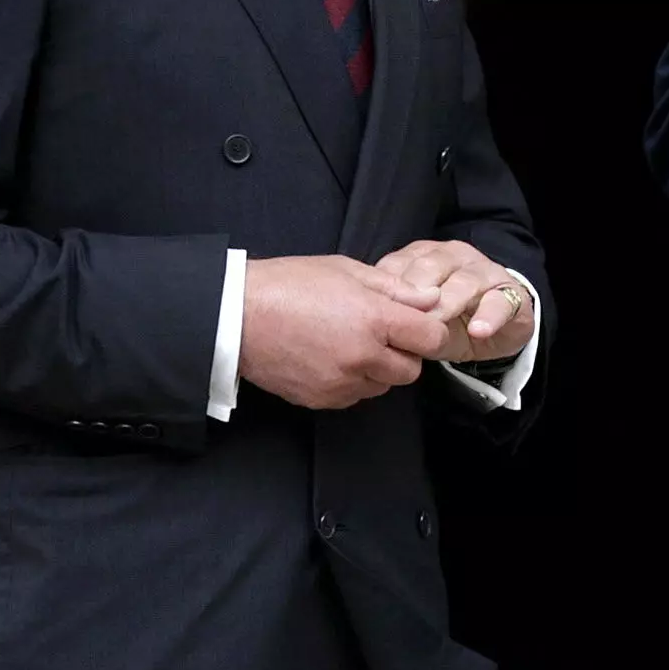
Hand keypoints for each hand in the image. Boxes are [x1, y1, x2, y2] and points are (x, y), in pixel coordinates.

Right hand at [238, 255, 454, 410]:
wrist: (237, 315)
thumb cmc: (290, 284)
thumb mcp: (347, 270)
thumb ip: (395, 288)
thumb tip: (431, 299)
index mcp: (374, 319)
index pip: (431, 339)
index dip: (431, 331)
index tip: (420, 324)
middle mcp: (362, 357)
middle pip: (411, 370)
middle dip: (404, 353)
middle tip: (382, 333)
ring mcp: (341, 383)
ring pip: (383, 386)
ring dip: (378, 370)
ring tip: (352, 343)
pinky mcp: (321, 399)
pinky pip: (354, 396)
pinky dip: (352, 382)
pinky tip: (332, 358)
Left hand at [375, 239, 536, 363]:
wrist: (495, 328)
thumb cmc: (447, 318)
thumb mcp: (417, 317)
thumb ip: (396, 311)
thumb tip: (366, 320)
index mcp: (425, 256)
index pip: (401, 264)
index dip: (388, 288)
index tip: (375, 311)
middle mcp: (454, 256)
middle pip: (431, 268)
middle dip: (415, 293)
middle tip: (403, 319)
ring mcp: (484, 271)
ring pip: (464, 281)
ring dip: (449, 302)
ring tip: (437, 324)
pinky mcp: (511, 292)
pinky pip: (500, 301)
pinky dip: (489, 316)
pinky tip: (479, 330)